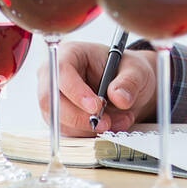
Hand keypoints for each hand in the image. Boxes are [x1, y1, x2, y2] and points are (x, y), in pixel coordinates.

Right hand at [37, 41, 157, 136]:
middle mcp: (55, 75)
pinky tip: (111, 124)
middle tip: (107, 123)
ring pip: (58, 120)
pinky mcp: (59, 117)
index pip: (61, 71)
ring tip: (119, 120)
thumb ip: (129, 82)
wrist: (127, 88)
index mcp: (70, 54)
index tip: (96, 107)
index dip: (75, 91)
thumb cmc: (126, 71)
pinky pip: (67, 132)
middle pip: (50, 100)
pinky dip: (89, 133)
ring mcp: (54, 98)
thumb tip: (119, 98)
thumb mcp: (136, 71)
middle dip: (79, 117)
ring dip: (89, 127)